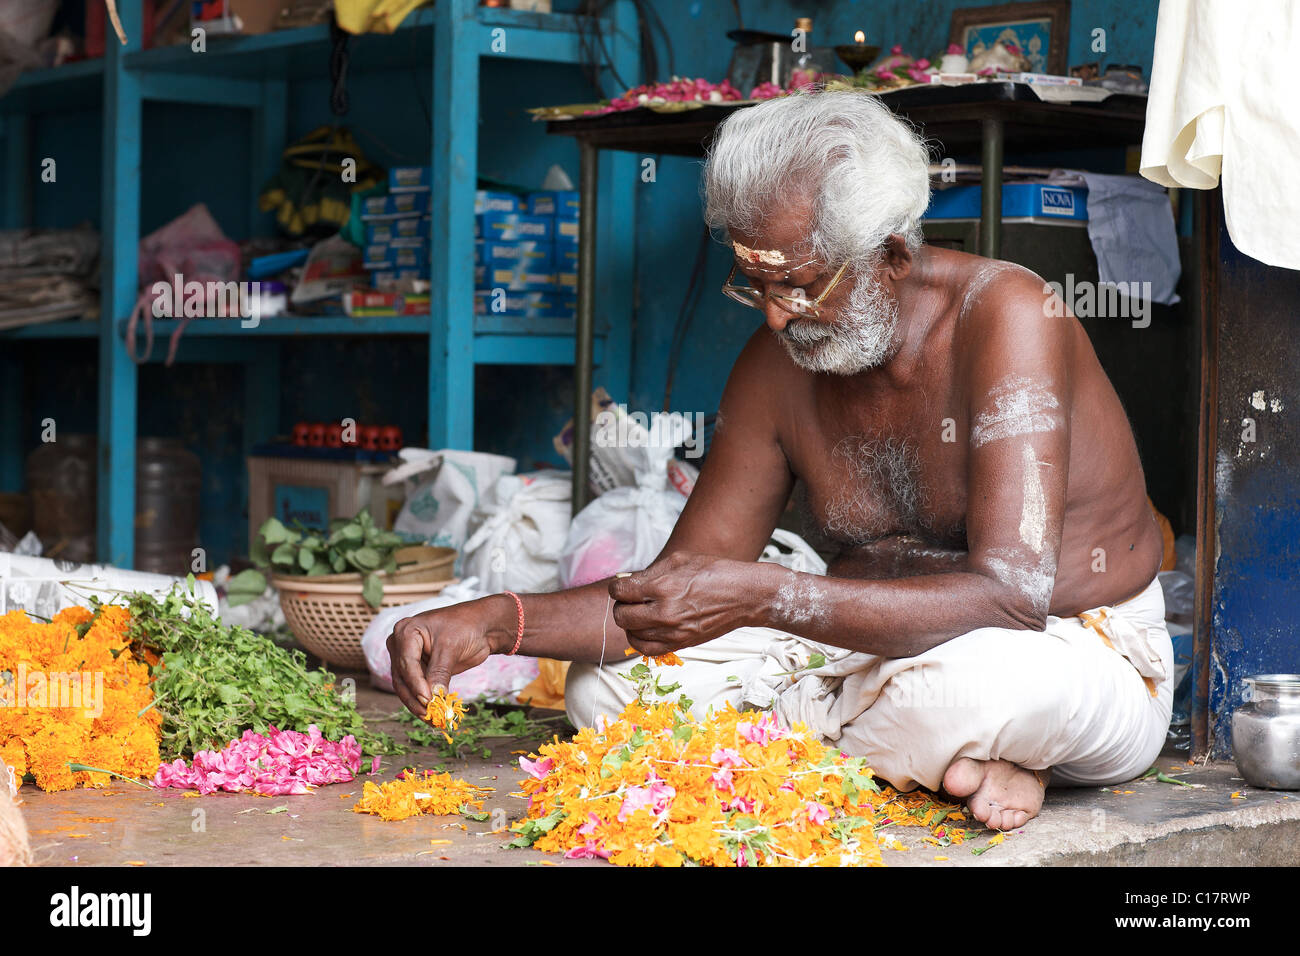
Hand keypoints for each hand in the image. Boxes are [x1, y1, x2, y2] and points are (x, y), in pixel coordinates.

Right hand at [386, 595, 512, 717]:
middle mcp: (401, 645)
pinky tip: (433, 715)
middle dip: (415, 698)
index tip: (427, 700)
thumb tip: (434, 697)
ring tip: (432, 719)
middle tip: (429, 715)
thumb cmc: (465, 627)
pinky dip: (424, 702)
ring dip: (418, 705)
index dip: (416, 684)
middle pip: (402, 678)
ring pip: (406, 687)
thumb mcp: (451, 648)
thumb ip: (440, 672)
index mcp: (406, 632)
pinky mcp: (417, 670)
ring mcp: (407, 659)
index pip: (406, 663)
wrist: (480, 626)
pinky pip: (416, 689)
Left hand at [609, 551, 755, 656]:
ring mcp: (673, 632)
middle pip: (621, 616)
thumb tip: (627, 582)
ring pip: (631, 634)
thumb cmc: (713, 572)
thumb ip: (649, 572)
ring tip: (639, 613)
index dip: (617, 588)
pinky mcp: (681, 644)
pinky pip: (647, 650)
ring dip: (630, 623)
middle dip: (620, 605)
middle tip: (630, 599)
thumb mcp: (678, 560)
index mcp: (662, 587)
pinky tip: (644, 630)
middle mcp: (664, 612)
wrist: (743, 595)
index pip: (620, 592)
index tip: (623, 586)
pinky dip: (639, 640)